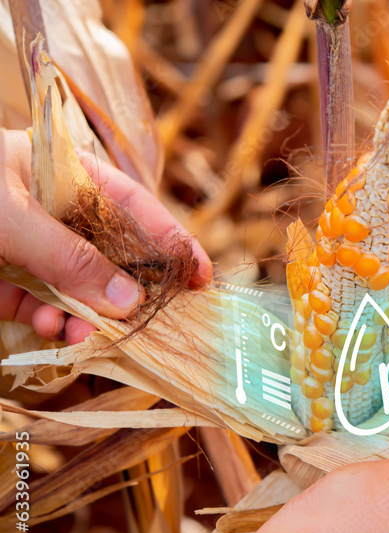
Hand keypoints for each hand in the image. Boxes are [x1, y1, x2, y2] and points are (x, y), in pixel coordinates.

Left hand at [0, 129, 210, 343]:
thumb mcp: (15, 217)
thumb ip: (70, 257)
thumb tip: (131, 300)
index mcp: (63, 175)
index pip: (134, 205)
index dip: (171, 239)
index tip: (202, 275)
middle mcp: (52, 213)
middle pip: (110, 256)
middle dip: (127, 292)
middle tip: (148, 321)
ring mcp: (28, 249)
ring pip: (77, 290)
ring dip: (85, 317)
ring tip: (83, 334)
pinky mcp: (5, 283)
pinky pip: (40, 307)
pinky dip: (50, 323)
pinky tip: (51, 329)